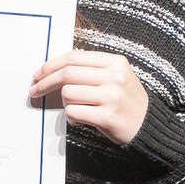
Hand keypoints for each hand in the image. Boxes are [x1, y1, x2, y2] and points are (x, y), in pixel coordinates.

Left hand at [29, 50, 148, 144]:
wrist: (149, 126)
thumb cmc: (126, 100)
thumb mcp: (116, 76)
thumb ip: (92, 67)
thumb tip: (57, 64)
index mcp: (115, 62)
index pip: (73, 57)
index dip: (50, 65)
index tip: (38, 74)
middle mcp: (115, 77)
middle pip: (67, 74)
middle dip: (45, 82)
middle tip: (35, 90)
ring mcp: (112, 96)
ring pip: (68, 93)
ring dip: (65, 103)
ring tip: (75, 107)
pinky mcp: (108, 116)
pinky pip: (73, 112)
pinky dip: (71, 116)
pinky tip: (80, 118)